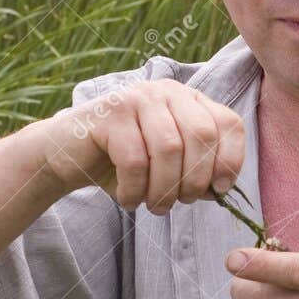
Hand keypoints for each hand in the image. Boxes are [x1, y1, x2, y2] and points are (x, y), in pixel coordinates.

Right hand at [42, 78, 244, 213]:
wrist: (68, 155)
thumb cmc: (124, 163)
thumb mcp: (169, 169)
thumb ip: (197, 173)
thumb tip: (220, 189)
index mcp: (189, 100)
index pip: (229, 123)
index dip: (230, 160)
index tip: (218, 190)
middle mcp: (167, 91)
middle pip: (202, 135)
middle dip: (195, 180)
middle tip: (180, 203)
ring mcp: (137, 97)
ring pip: (169, 149)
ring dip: (164, 190)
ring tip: (155, 207)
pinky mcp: (109, 114)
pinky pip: (135, 160)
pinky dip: (134, 190)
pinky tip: (127, 199)